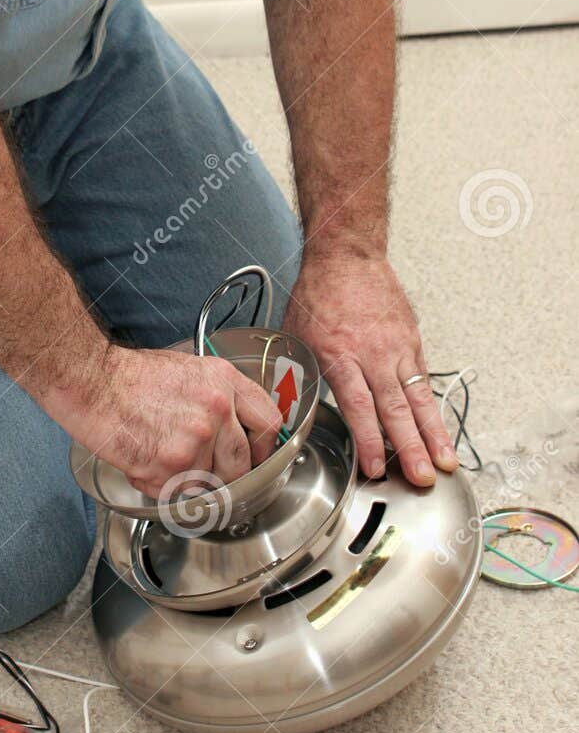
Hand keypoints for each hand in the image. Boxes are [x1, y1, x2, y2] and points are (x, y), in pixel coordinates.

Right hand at [65, 344, 282, 497]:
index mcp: (225, 383)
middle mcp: (216, 413)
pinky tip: (145, 461)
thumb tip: (240, 430)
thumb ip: (221, 397)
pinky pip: (177, 492)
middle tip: (202, 466)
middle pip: (242, 465)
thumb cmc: (132, 375)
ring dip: (188, 478)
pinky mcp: (170, 468)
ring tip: (162, 454)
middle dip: (224, 473)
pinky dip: (162, 485)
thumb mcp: (190, 370)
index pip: (269, 423)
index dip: (263, 447)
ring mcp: (194, 443)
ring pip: (208, 483)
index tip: (255, 456)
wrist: (93, 382)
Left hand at [282, 249, 457, 484]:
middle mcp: (372, 354)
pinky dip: (432, 407)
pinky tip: (439, 430)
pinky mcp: (411, 341)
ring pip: (418, 397)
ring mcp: (396, 348)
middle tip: (422, 478)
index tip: (376, 468)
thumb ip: (298, 374)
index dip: (369, 441)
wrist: (347, 255)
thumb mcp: (295, 335)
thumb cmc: (318, 294)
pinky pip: (423, 380)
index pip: (359, 406)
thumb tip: (287, 409)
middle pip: (395, 408)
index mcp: (339, 354)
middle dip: (410, 447)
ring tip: (445, 463)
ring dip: (432, 434)